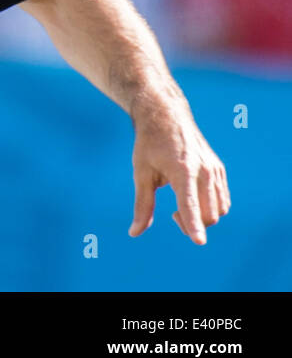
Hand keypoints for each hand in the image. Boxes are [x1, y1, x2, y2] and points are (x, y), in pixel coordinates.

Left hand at [128, 103, 230, 244]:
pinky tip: (192, 199)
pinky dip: (210, 208)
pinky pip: (222, 200)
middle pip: (209, 214)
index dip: (193, 225)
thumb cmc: (149, 144)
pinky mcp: (219, 170)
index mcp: (182, 169)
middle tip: (171, 215)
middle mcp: (204, 170)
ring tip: (180, 207)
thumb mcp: (141, 173)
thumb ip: (142, 205)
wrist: (166, 116)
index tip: (198, 242)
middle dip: (192, 225)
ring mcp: (215, 169)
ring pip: (219, 210)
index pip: (190, 204)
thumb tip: (134, 233)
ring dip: (203, 218)